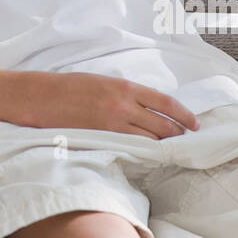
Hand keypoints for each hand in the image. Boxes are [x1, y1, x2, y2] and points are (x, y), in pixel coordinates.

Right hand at [19, 71, 197, 139]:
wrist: (42, 97)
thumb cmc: (69, 87)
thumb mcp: (103, 82)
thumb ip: (126, 94)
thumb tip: (147, 108)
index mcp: (125, 87)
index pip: (165, 102)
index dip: (184, 115)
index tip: (194, 124)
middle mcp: (123, 105)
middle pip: (162, 125)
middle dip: (176, 134)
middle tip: (183, 140)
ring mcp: (113, 124)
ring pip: (149, 140)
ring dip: (161, 146)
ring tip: (168, 150)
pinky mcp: (102, 138)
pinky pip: (131, 148)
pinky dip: (142, 152)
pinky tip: (147, 155)